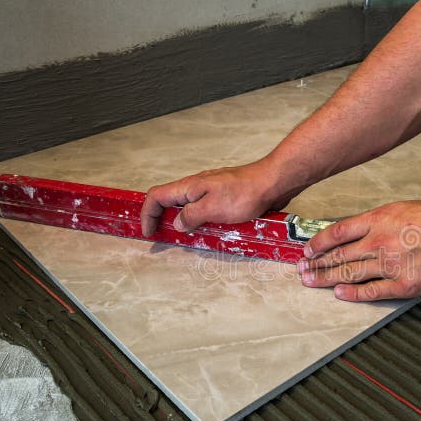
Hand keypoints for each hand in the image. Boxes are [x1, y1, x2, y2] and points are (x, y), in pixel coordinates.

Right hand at [140, 160, 298, 235]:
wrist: (273, 182)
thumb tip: (178, 224)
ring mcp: (211, 191)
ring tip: (185, 238)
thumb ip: (191, 216)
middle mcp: (197, 187)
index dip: (147, 214)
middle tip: (163, 236)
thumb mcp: (212, 208)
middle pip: (170, 201)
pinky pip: (205, 209)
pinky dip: (200, 220)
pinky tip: (209, 231)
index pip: (156, 196)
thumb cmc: (245, 193)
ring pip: (188, 206)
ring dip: (182, 221)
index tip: (148, 232)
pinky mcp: (225, 197)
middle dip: (162, 218)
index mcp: (189, 187)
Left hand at [297, 199, 420, 300]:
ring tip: (310, 281)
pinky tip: (339, 293)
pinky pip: (371, 290)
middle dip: (316, 263)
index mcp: (379, 219)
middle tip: (301, 269)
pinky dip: (352, 293)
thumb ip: (382, 219)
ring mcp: (390, 264)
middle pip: (339, 255)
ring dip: (326, 278)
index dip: (319, 242)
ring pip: (349, 273)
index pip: (338, 232)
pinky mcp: (403, 284)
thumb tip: (363, 228)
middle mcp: (379, 241)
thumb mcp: (405, 207)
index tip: (309, 249)